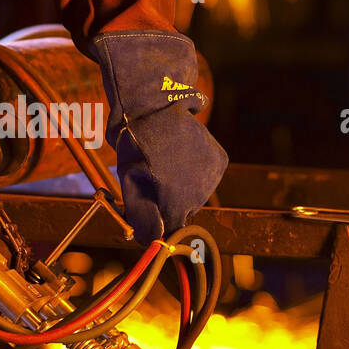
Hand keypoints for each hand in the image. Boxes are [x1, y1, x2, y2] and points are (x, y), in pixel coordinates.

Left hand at [89, 29, 228, 242]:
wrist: (155, 106)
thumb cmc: (135, 146)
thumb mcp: (129, 183)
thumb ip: (142, 217)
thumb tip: (150, 241)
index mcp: (176, 198)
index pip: (173, 228)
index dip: (160, 222)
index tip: (150, 209)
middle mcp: (200, 190)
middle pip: (186, 212)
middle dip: (170, 203)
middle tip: (153, 178)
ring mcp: (212, 174)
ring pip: (197, 195)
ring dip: (183, 187)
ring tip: (166, 164)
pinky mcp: (219, 160)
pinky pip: (207, 178)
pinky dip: (196, 173)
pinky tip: (182, 156)